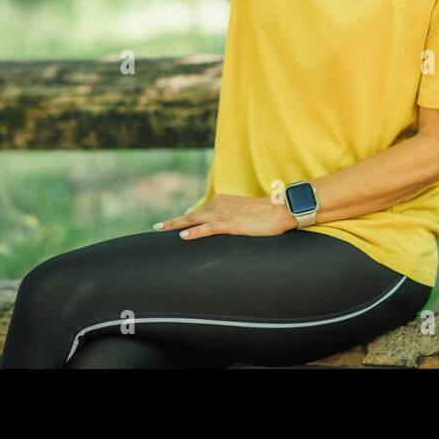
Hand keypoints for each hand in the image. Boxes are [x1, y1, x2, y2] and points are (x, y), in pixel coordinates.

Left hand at [155, 194, 296, 239]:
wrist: (282, 209)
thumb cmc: (267, 214)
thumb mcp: (244, 214)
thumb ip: (231, 218)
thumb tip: (226, 228)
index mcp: (222, 202)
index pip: (198, 211)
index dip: (184, 219)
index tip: (170, 226)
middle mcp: (219, 206)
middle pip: (191, 214)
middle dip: (172, 222)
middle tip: (155, 228)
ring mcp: (224, 214)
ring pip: (194, 219)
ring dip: (176, 225)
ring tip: (160, 230)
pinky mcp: (231, 224)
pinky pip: (209, 228)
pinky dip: (195, 232)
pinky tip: (184, 236)